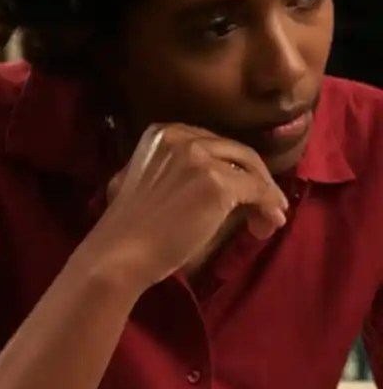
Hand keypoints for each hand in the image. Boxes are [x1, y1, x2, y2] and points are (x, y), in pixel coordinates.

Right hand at [84, 122, 289, 289]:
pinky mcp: (219, 183)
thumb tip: (205, 180)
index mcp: (161, 134)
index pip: (212, 144)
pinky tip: (268, 224)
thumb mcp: (138, 181)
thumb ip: (166, 168)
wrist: (119, 254)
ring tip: (266, 221)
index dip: (230, 167)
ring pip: (251, 170)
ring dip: (264, 195)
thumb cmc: (126, 228)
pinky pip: (258, 191)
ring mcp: (201, 159)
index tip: (237, 190)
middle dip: (253, 180)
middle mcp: (182, 138)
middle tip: (260, 208)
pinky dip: (268, 206)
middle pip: (236, 152)